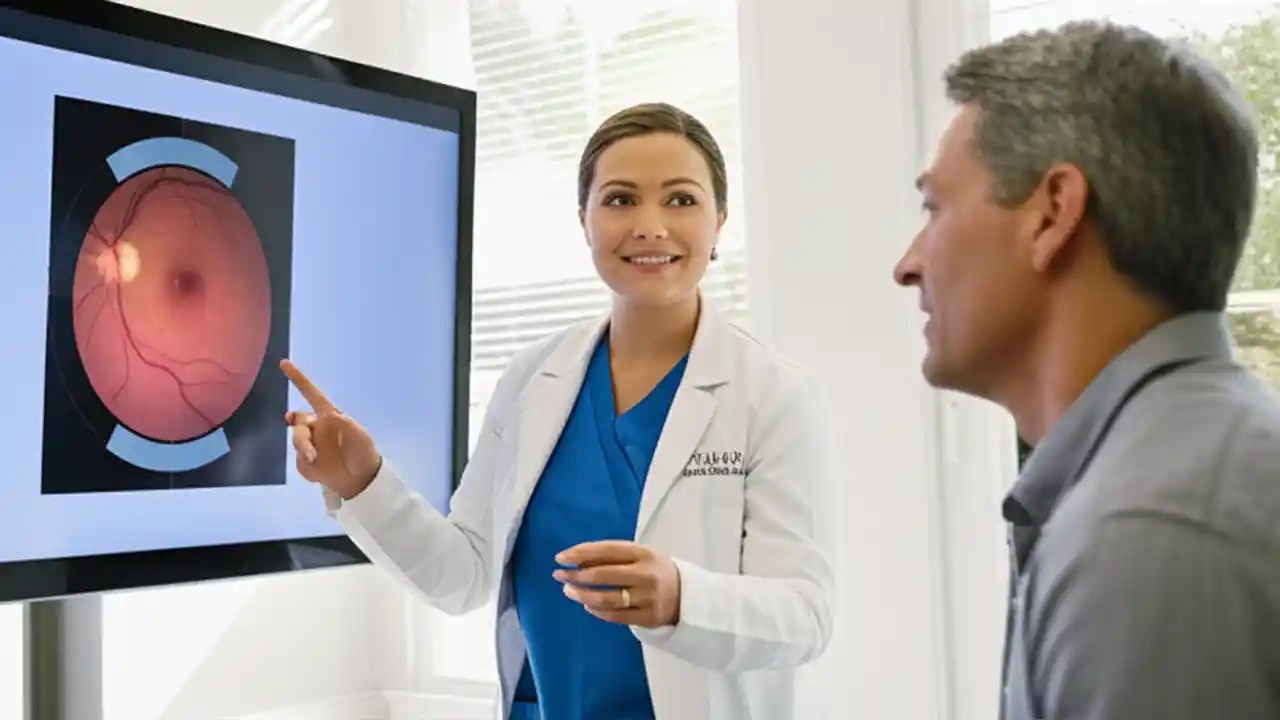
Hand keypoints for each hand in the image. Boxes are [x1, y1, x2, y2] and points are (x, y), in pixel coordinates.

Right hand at [280, 359, 381, 500]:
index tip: (283, 363)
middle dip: (300, 436)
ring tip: (315, 461)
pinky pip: (299, 463)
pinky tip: (321, 475)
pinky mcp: (307, 463)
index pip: (312, 394)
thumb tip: (330, 414)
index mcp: (330, 417)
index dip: (298, 379)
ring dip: (304, 450)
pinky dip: (308, 470)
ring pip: (297, 441)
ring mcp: (311, 445)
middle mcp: (318, 428)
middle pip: (298, 422)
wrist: (360, 482)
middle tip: (310, 453)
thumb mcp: (360, 437)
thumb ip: (345, 424)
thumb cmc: (363, 453)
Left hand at [552, 541, 680, 628]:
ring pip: (606, 598)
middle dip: (576, 575)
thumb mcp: (640, 555)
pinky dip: (597, 610)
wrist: (687, 594)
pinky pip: (615, 616)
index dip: (580, 553)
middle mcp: (646, 574)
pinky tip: (587, 605)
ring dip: (581, 595)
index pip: (606, 550)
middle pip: (602, 575)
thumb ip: (612, 556)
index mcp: (644, 553)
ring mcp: (648, 598)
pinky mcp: (648, 618)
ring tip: (569, 591)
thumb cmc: (655, 570)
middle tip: (559, 575)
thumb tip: (576, 561)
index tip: (560, 557)